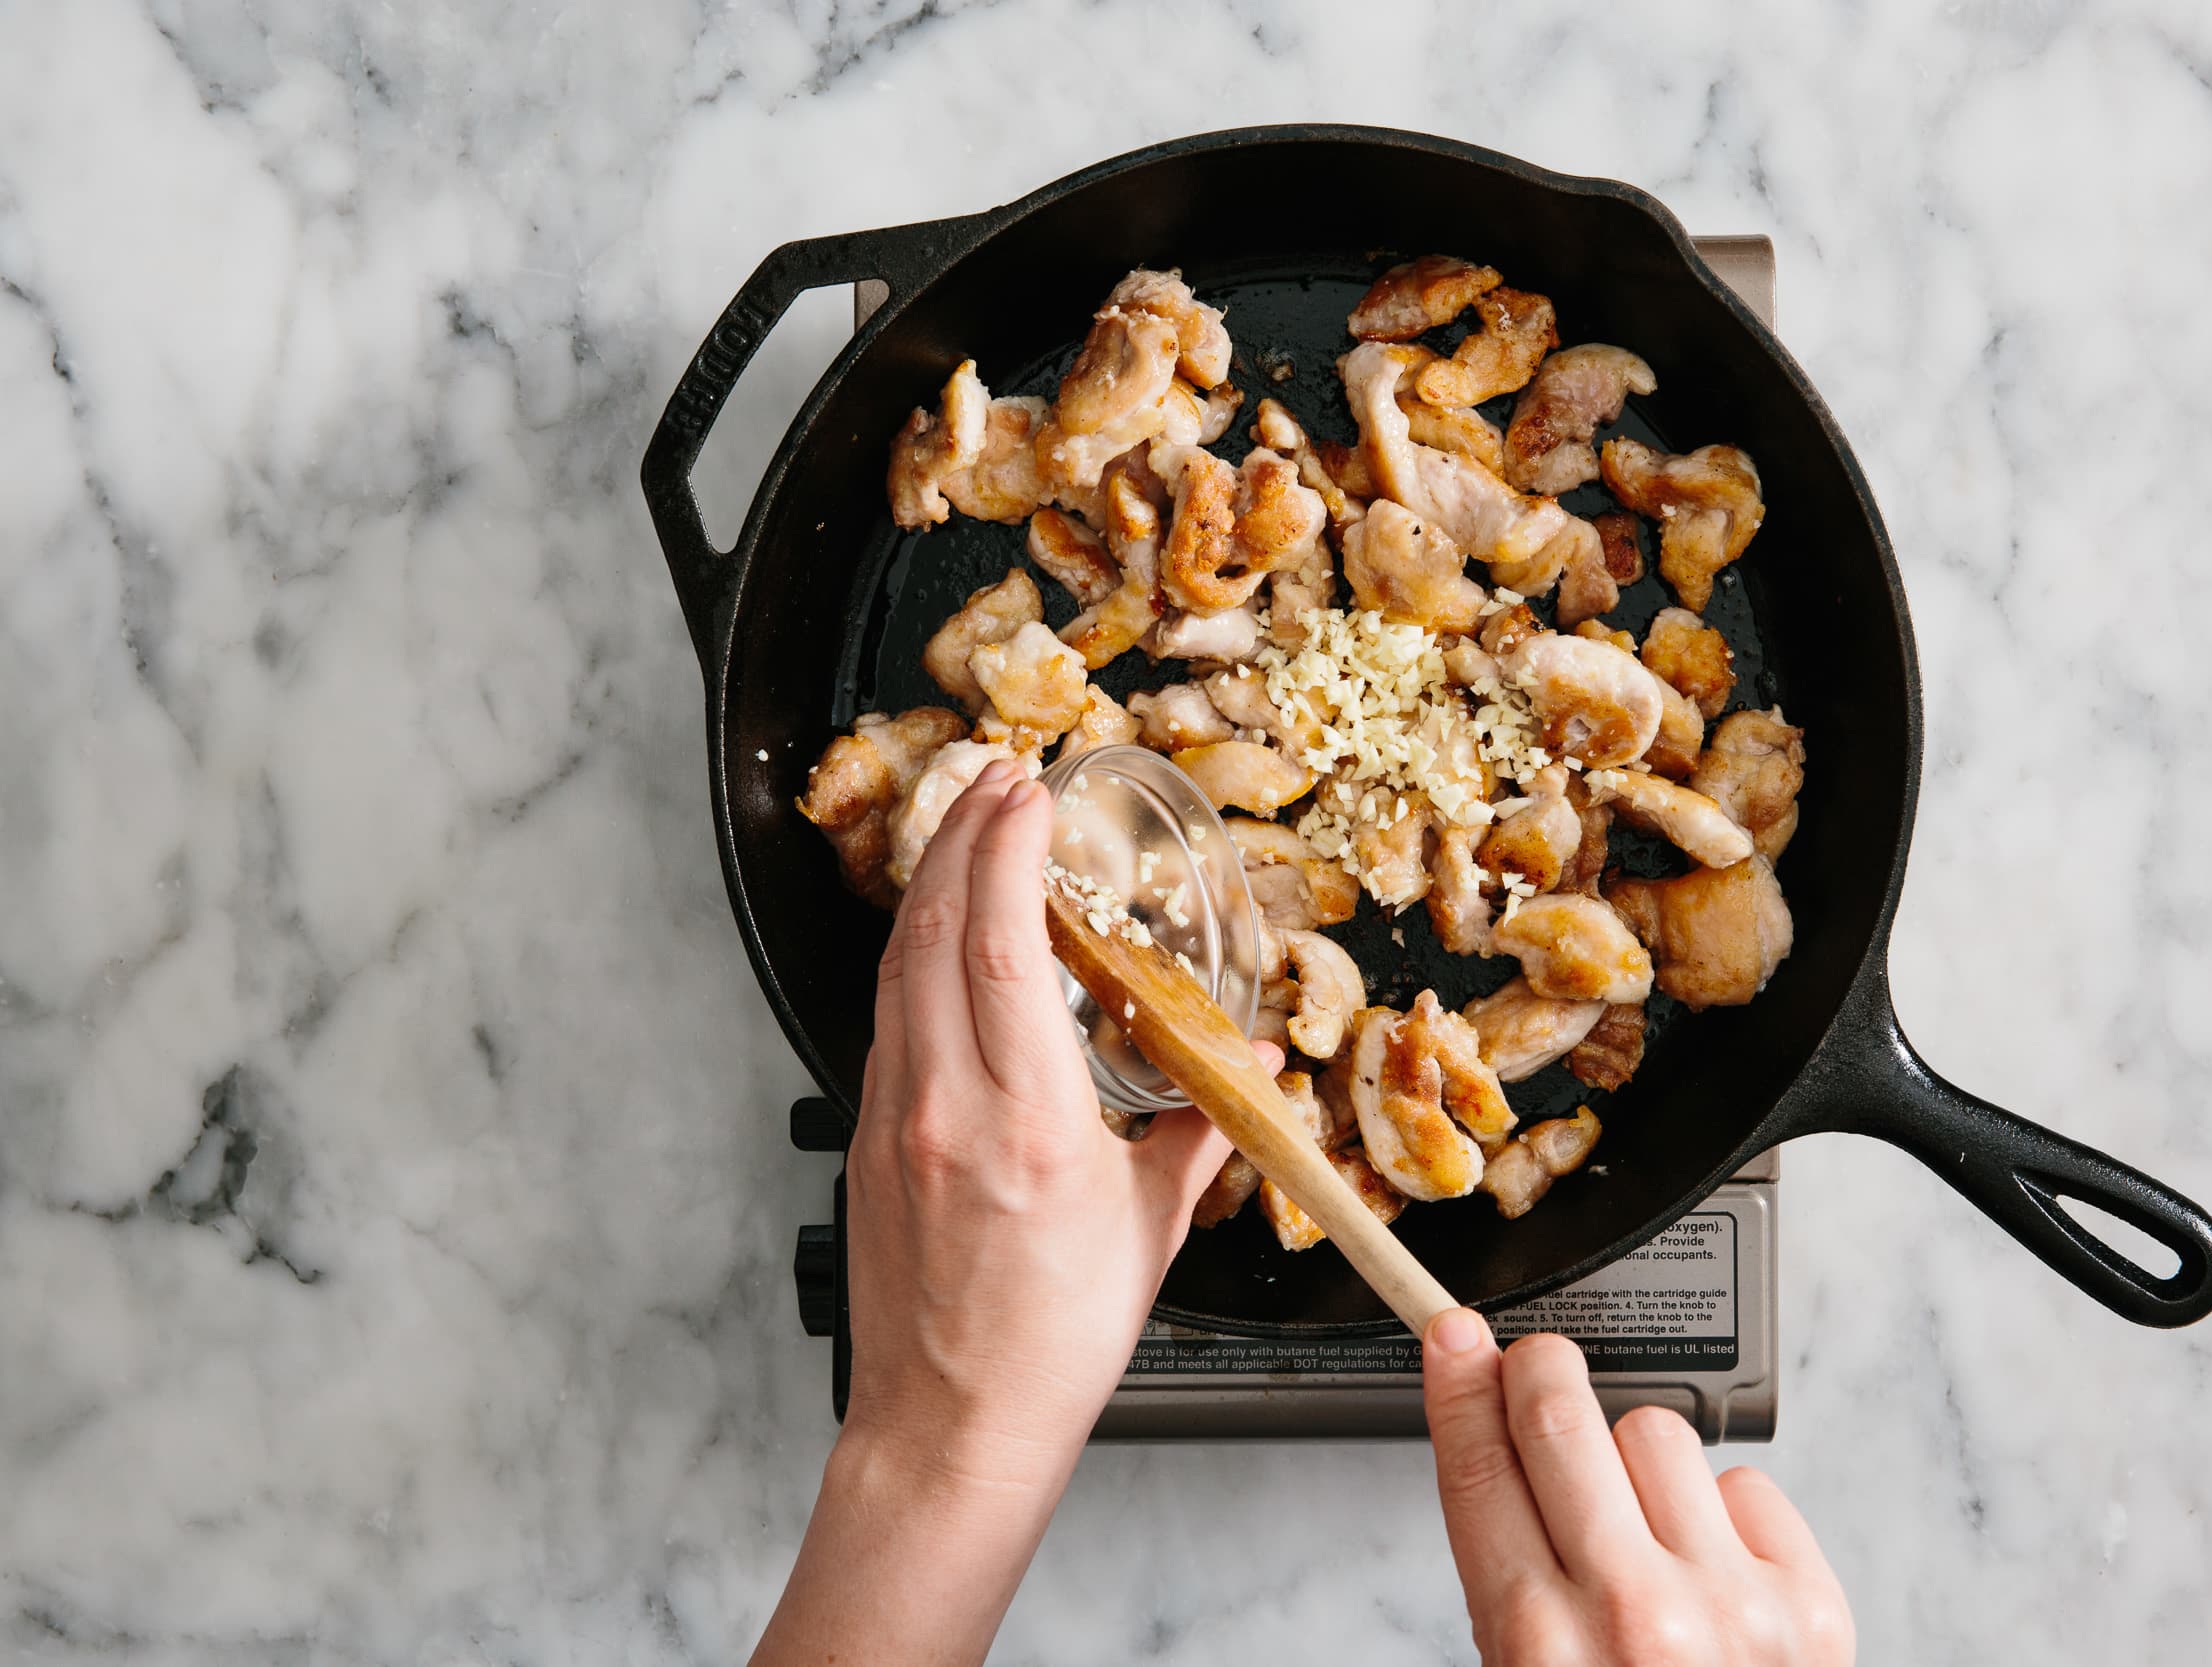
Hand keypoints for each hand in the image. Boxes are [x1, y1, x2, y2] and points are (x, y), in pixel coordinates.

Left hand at [754, 762, 1263, 1666]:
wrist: (950, 1428)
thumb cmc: (1051, 1345)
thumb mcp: (1150, 1232)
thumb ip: (1199, 1136)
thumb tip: (1250, 1077)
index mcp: (1025, 1122)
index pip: (999, 944)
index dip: (1009, 851)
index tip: (1030, 792)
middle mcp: (943, 1107)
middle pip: (932, 930)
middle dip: (963, 835)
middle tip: (999, 776)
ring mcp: (892, 1118)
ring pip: (896, 966)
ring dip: (930, 882)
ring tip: (968, 825)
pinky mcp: (866, 1138)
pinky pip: (887, 1017)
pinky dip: (912, 951)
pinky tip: (939, 931)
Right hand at [1423, 1313, 1852, 1665]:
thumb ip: (1512, 1573)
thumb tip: (1496, 1434)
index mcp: (1539, 1646)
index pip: (1478, 1469)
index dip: (1458, 1385)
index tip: (1454, 1337)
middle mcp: (1633, 1618)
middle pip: (1561, 1418)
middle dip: (1538, 1369)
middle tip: (1534, 1364)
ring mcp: (1730, 1608)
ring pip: (1657, 1434)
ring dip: (1637, 1460)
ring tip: (1641, 1525)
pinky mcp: (1811, 1607)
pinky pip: (1746, 1484)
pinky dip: (1724, 1513)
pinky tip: (1710, 1563)